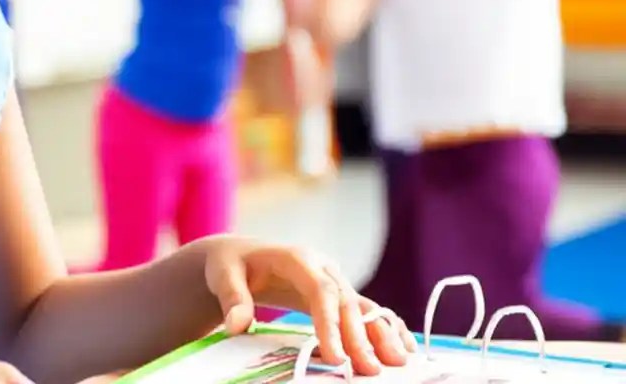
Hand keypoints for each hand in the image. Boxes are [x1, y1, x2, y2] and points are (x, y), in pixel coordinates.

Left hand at [193, 236, 417, 376]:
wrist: (239, 256)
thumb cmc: (230, 265)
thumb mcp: (222, 276)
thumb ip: (232, 298)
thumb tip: (237, 325)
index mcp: (297, 259)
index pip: (320, 291)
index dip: (331, 324)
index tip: (335, 357)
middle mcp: (322, 267)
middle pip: (347, 302)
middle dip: (361, 336)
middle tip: (371, 370)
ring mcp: (333, 280)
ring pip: (363, 307)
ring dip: (382, 333)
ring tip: (400, 362)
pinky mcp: (337, 295)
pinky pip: (365, 312)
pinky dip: (385, 327)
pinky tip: (405, 348)